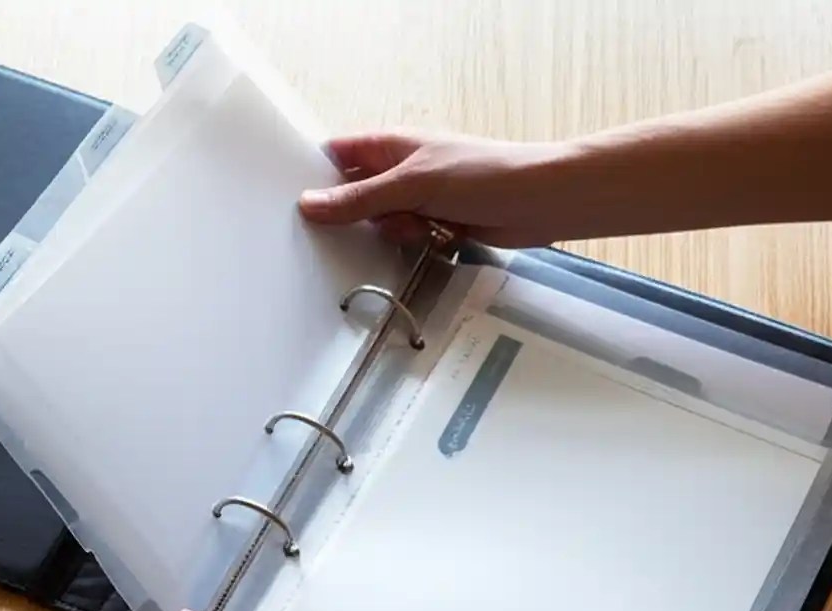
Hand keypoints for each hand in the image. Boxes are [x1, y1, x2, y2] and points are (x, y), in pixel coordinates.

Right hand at [299, 128, 575, 247]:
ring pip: (377, 223)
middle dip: (349, 215)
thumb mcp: (411, 184)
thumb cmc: (482, 175)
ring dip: (389, 232)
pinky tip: (434, 239)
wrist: (540, 202)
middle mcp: (398, 170)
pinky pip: (403, 239)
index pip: (336, 154)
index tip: (291, 201)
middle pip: (352, 195)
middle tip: (353, 226)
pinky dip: (412, 243)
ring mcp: (416, 199)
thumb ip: (359, 199)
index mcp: (388, 146)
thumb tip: (308, 204)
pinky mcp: (434, 226)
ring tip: (417, 227)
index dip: (313, 175)